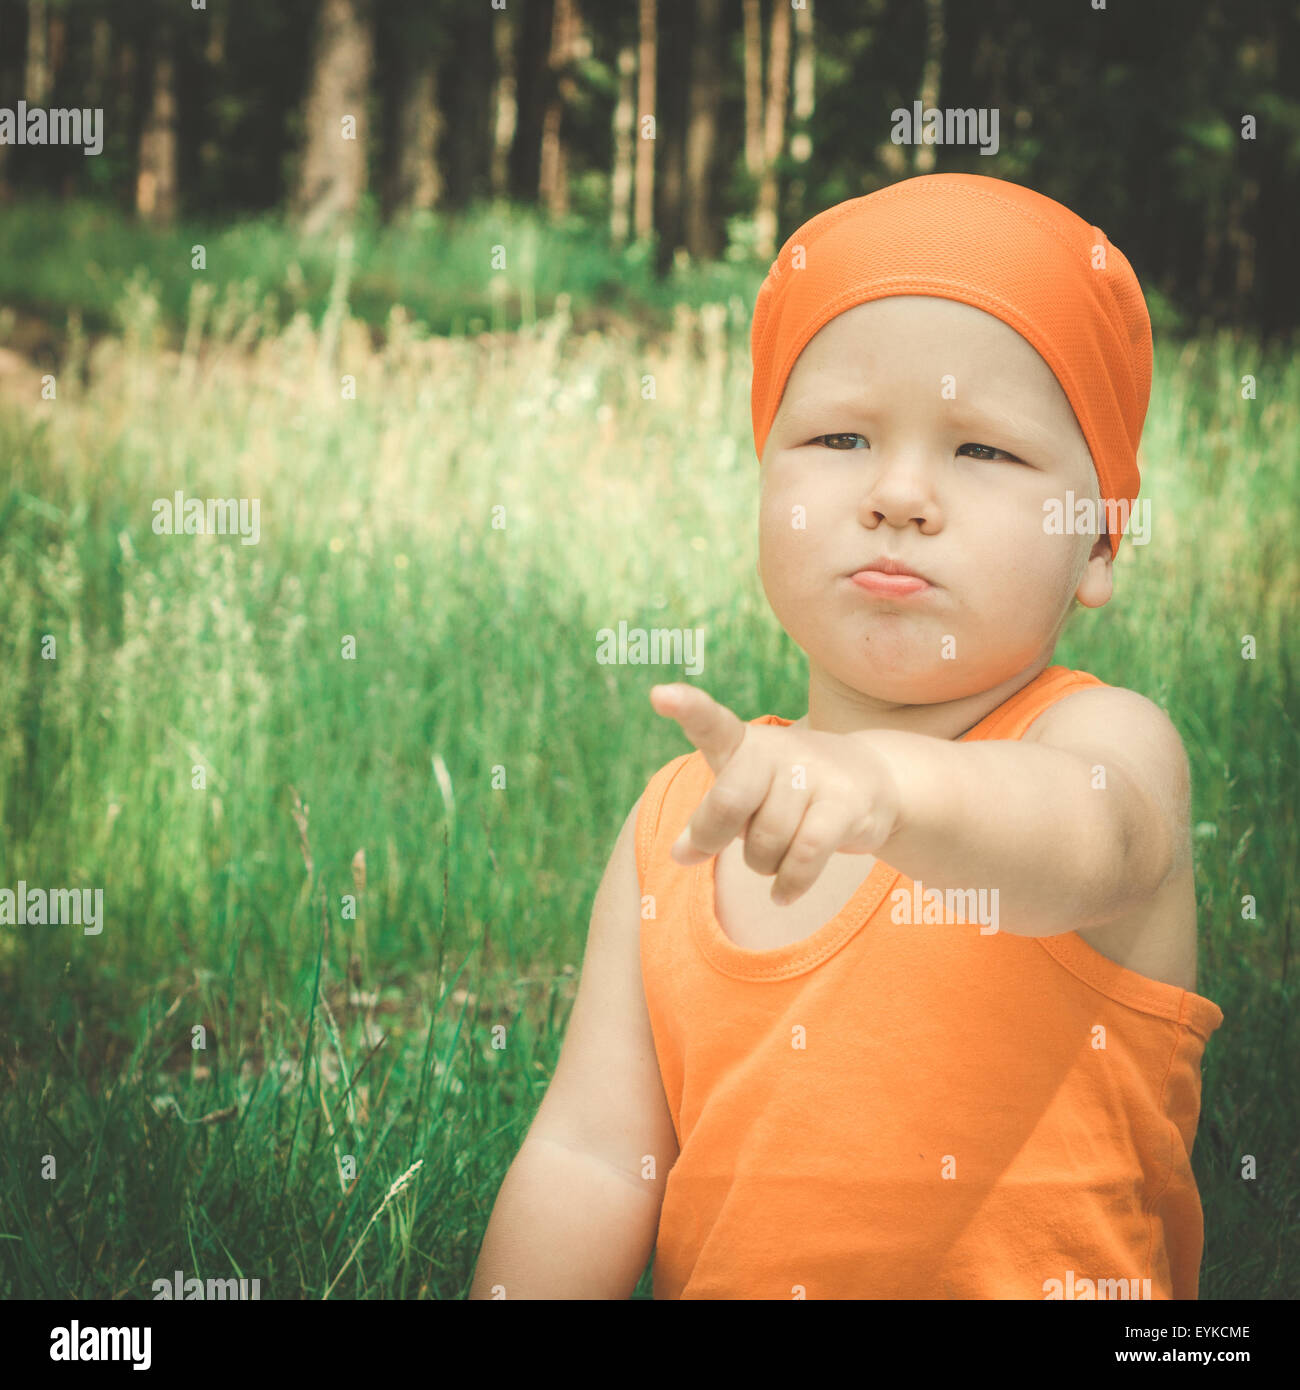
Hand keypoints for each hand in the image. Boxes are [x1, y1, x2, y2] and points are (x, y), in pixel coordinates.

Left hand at [649, 683, 901, 905]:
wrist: (872, 781)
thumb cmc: (788, 793)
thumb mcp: (744, 796)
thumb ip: (709, 820)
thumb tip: (679, 855)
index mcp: (742, 743)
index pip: (711, 722)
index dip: (687, 707)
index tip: (659, 696)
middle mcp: (776, 750)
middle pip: (730, 801)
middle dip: (713, 838)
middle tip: (709, 850)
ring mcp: (815, 773)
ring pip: (768, 841)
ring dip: (763, 866)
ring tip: (773, 858)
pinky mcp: (846, 803)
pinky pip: (805, 855)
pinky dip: (790, 883)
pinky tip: (783, 895)